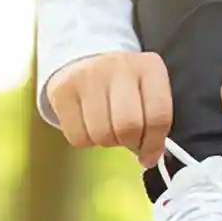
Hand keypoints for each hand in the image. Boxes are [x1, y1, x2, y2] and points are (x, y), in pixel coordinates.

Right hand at [47, 52, 172, 165]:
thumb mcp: (146, 93)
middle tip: (124, 138)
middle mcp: (119, 66)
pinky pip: (76, 136)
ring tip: (106, 128)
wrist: (83, 62)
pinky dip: (85, 141)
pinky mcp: (63, 90)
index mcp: (149, 68)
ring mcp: (88, 76)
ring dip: (105, 142)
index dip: (154, 144)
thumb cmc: (122, 86)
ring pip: (101, 134)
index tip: (148, 156)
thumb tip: (149, 158)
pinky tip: (88, 125)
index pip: (158, 116)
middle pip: (128, 126)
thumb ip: (154, 122)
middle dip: (127, 142)